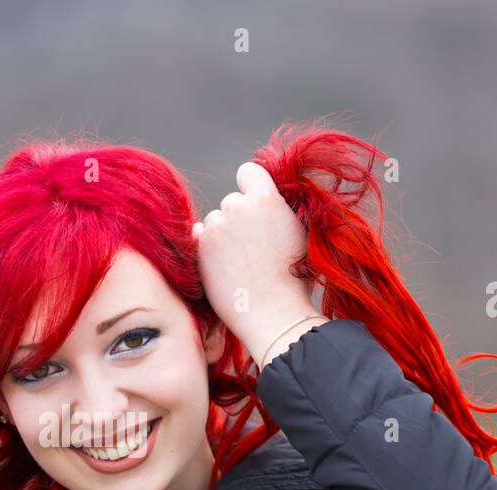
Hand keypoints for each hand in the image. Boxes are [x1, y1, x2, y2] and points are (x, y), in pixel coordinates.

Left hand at [192, 162, 323, 359]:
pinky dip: (207, 246)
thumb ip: (277, 207)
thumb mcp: (296, 231)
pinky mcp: (200, 246)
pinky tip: (224, 265)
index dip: (251, 186)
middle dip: (239, 218)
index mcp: (266, 198)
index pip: (248, 171)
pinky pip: (199, 234)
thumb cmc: (291, 277)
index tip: (254, 204)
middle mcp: (238, 206)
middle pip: (232, 201)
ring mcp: (216, 226)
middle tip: (253, 247)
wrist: (272, 312)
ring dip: (223, 233)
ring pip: (215, 219)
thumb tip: (262, 195)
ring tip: (241, 261)